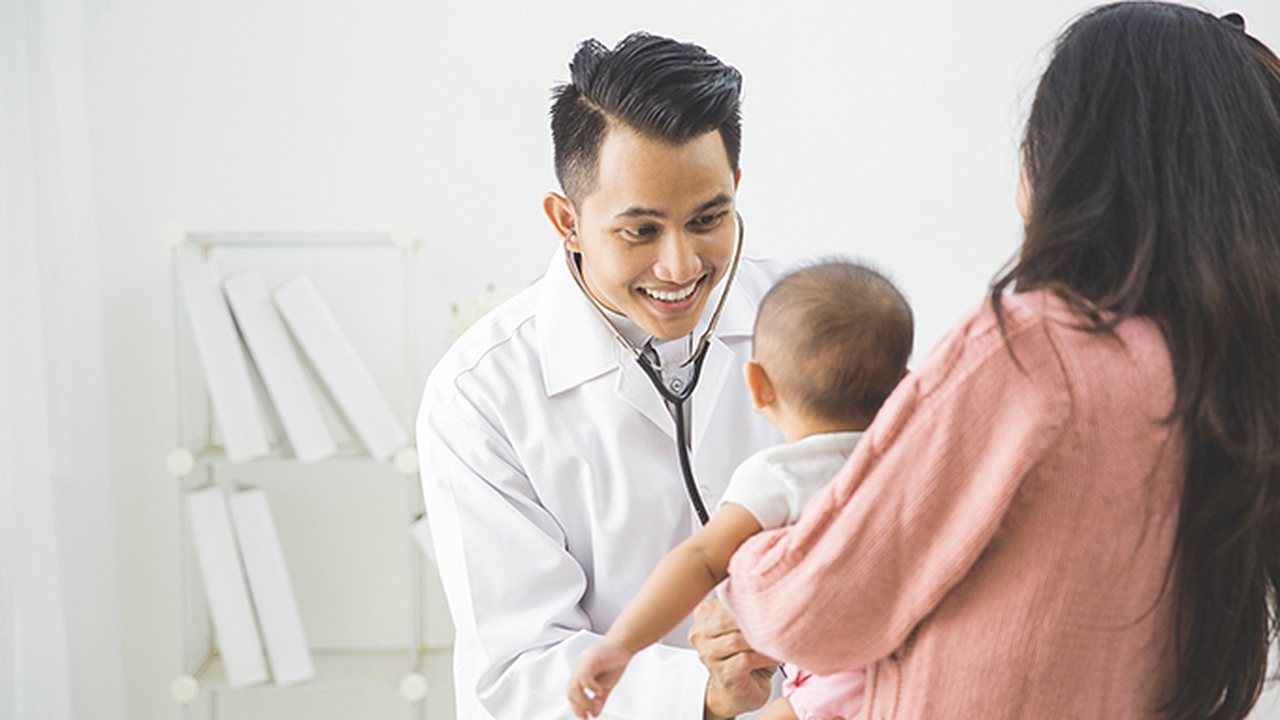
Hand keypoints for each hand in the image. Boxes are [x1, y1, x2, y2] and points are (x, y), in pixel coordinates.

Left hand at [567, 636, 633, 718]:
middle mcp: (578, 671)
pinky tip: (599, 690)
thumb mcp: (605, 685)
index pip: (572, 696)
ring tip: (597, 703)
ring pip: (574, 688)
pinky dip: (591, 687)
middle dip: (581, 706)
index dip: (577, 709)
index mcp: (580, 676)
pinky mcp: (590, 661)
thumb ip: (600, 700)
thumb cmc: (613, 662)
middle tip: (593, 710)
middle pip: (570, 693)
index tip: (586, 718)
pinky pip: (584, 678)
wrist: (621, 645)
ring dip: (585, 700)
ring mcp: (583, 666)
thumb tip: (595, 714)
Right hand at [689, 599, 778, 719]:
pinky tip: (773, 656)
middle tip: (773, 622)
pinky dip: (763, 657)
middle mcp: (700, 634)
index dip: (748, 600)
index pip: (724, 598)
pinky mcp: (723, 674)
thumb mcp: (745, 624)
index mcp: (703, 614)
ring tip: (776, 640)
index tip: (769, 602)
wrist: (742, 689)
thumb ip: (747, 607)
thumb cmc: (747, 654)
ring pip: (735, 640)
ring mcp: (708, 656)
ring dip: (760, 640)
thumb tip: (771, 592)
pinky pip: (744, 660)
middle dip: (752, 620)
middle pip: (724, 618)